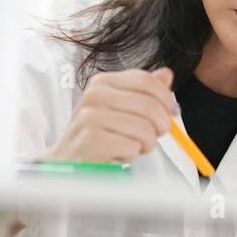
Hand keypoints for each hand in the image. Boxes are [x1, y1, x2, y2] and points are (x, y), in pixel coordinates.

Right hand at [47, 67, 175, 163]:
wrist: (69, 162)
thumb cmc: (98, 136)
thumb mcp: (121, 109)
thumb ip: (143, 92)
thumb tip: (166, 74)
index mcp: (102, 82)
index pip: (146, 80)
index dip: (165, 99)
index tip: (168, 113)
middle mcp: (94, 95)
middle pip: (149, 105)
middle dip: (159, 125)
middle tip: (153, 136)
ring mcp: (90, 117)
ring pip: (144, 128)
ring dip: (145, 144)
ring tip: (130, 146)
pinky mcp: (91, 140)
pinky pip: (132, 146)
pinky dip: (130, 155)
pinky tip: (117, 155)